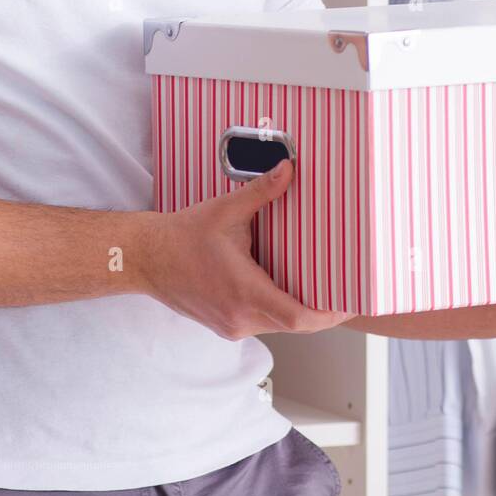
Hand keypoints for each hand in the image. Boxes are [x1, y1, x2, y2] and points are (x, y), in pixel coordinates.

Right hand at [138, 159, 355, 340]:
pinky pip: (262, 322)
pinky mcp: (225, 324)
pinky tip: (287, 286)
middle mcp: (240, 318)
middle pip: (295, 324)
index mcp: (245, 293)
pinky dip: (279, 308)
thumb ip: (262, 191)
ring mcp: (231, 325)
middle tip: (346, 290)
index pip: (299, 318)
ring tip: (323, 286)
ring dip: (299, 309)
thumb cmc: (182, 237)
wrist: (146, 258)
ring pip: (279, 325)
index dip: (330, 314)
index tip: (349, 304)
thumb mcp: (226, 210)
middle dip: (322, 310)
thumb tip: (289, 170)